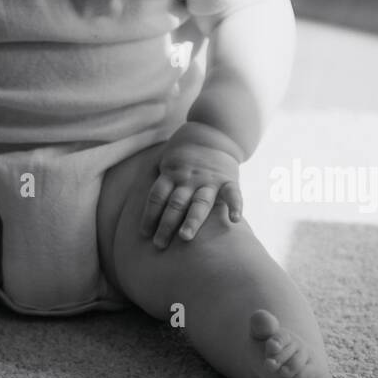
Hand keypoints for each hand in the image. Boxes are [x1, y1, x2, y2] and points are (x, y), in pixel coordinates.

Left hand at [140, 122, 243, 247]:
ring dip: (192, 220)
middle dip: (166, 223)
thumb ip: (160, 185)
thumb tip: (142, 214)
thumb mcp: (167, 163)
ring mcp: (208, 180)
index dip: (149, 215)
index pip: (157, 196)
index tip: (144, 234)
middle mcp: (188, 179)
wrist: (213, 132)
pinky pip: (232, 194)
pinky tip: (235, 220)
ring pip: (199, 202)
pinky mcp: (228, 180)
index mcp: (171, 174)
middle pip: (175, 203)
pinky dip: (235, 206)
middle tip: (159, 244)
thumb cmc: (184, 156)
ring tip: (185, 237)